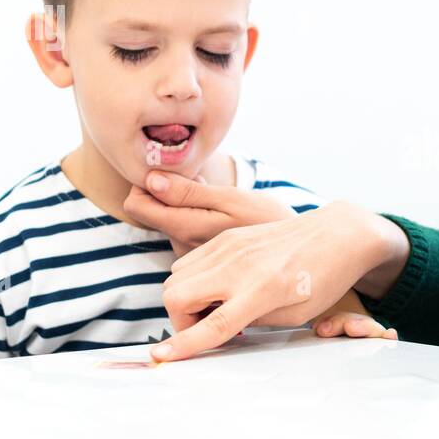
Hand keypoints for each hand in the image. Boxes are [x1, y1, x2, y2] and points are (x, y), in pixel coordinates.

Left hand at [124, 169, 296, 257]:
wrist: (300, 251)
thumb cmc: (269, 219)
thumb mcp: (231, 199)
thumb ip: (188, 192)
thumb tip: (150, 180)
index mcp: (186, 228)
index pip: (137, 206)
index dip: (146, 186)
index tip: (170, 176)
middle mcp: (182, 247)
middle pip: (154, 214)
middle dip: (171, 197)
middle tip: (207, 189)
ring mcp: (191, 257)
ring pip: (171, 223)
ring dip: (188, 209)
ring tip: (222, 207)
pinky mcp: (202, 262)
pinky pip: (187, 234)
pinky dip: (199, 221)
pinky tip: (225, 222)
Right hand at [151, 201, 410, 361]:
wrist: (336, 234)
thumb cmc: (323, 278)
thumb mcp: (294, 315)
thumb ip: (252, 321)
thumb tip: (216, 328)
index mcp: (263, 290)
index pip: (213, 323)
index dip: (184, 344)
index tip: (159, 357)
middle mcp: (240, 266)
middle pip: (177, 296)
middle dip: (180, 322)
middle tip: (206, 328)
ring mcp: (230, 247)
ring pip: (176, 277)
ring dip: (184, 300)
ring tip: (216, 308)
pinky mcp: (228, 237)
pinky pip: (189, 261)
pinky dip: (192, 280)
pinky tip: (219, 289)